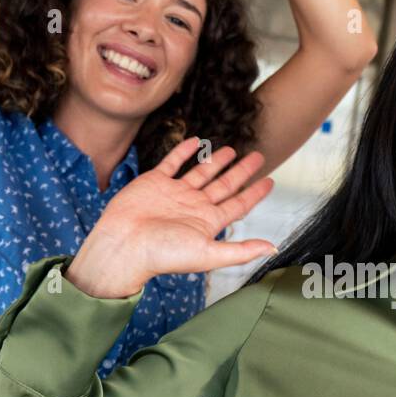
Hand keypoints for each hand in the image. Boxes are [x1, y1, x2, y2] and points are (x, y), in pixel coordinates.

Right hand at [66, 138, 276, 298]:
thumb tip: (272, 249)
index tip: (271, 181)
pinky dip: (184, 151)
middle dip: (242, 171)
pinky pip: (172, 162)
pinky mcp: (154, 182)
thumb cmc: (163, 255)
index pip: (238, 205)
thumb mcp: (207, 254)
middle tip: (258, 156)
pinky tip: (196, 141)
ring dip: (216, 161)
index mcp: (208, 223)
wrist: (124, 246)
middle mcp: (194, 207)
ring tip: (232, 150)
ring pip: (201, 172)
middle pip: (225, 185)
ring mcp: (174, 193)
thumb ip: (240, 251)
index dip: (255, 193)